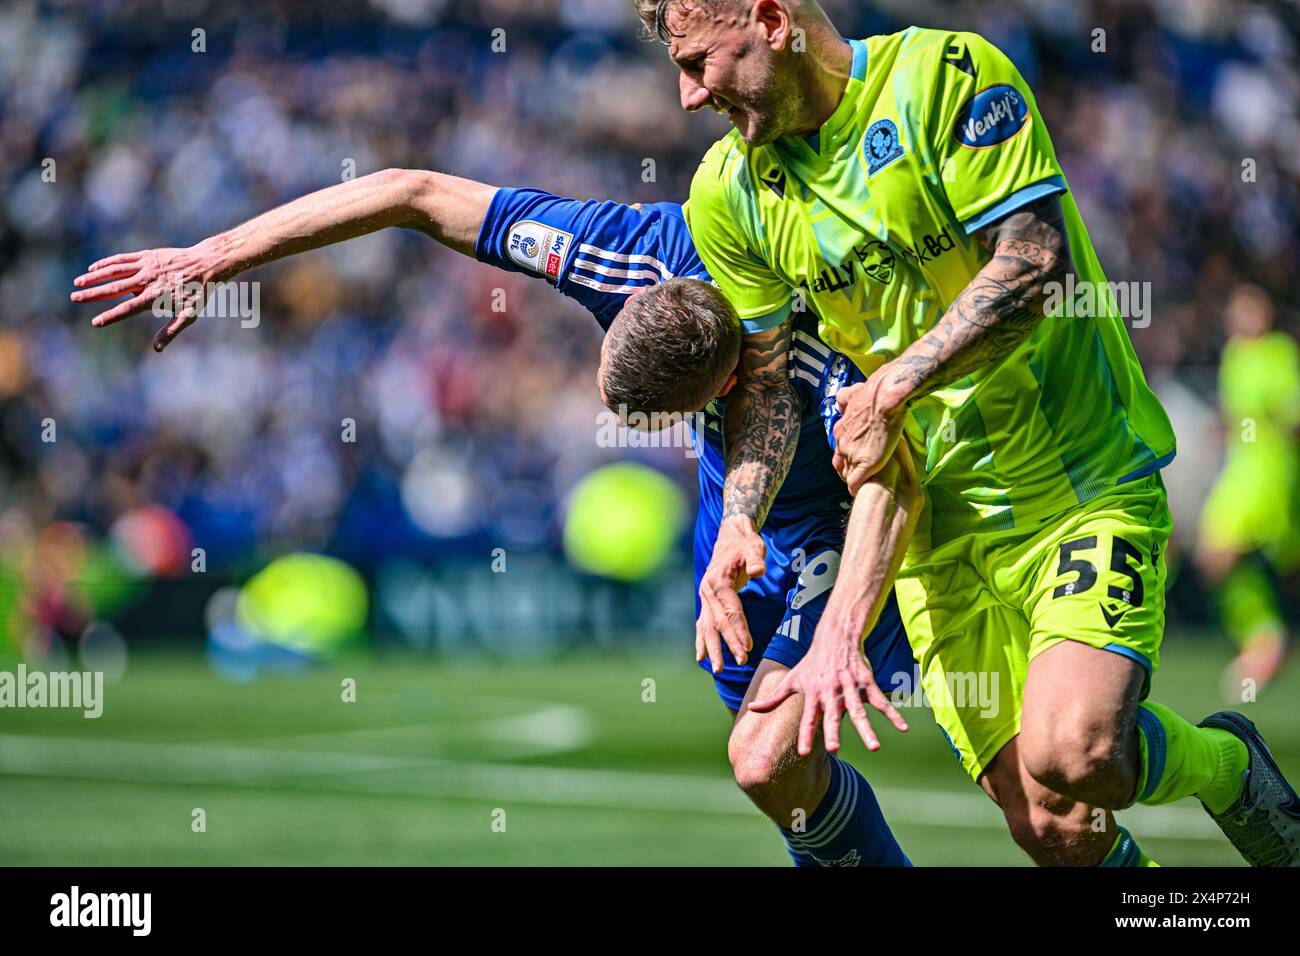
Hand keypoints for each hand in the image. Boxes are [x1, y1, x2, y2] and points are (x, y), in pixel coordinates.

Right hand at [70, 241, 229, 351]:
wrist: (206, 264)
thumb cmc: (198, 293)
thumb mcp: (189, 315)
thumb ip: (171, 331)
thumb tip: (157, 348)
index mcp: (155, 297)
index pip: (128, 308)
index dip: (111, 316)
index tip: (96, 322)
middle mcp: (147, 280)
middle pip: (114, 288)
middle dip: (93, 294)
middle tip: (74, 298)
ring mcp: (145, 266)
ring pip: (114, 271)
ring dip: (94, 277)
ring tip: (78, 283)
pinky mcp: (146, 256)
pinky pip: (122, 259)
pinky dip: (106, 263)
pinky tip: (93, 268)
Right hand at [695, 515, 765, 672]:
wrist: (731, 535)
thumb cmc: (745, 543)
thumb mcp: (754, 546)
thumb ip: (756, 559)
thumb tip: (758, 571)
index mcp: (718, 581)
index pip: (730, 611)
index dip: (739, 630)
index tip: (747, 648)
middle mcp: (707, 591)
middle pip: (719, 622)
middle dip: (729, 644)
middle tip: (740, 661)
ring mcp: (705, 597)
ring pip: (708, 627)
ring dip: (713, 648)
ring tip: (718, 669)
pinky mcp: (707, 601)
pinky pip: (703, 624)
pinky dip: (702, 641)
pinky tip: (702, 657)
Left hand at [748, 626, 907, 755]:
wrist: (835, 637)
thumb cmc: (811, 663)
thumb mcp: (790, 679)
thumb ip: (773, 698)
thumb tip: (751, 709)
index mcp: (813, 695)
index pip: (807, 718)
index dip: (805, 734)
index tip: (802, 752)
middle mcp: (831, 693)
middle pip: (833, 716)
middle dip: (834, 732)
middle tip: (835, 750)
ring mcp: (850, 688)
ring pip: (859, 711)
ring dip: (867, 729)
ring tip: (875, 747)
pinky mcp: (866, 683)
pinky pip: (881, 701)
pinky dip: (893, 714)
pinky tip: (902, 728)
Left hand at [831, 373, 906, 495]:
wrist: (886, 396)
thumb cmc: (874, 391)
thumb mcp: (852, 393)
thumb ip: (845, 401)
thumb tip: (842, 402)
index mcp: (840, 429)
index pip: (840, 447)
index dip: (849, 453)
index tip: (858, 456)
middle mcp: (842, 442)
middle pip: (841, 462)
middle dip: (849, 467)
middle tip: (860, 471)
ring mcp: (852, 454)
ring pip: (847, 473)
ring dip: (854, 478)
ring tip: (863, 482)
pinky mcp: (865, 464)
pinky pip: (855, 484)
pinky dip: (856, 488)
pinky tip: (860, 491)